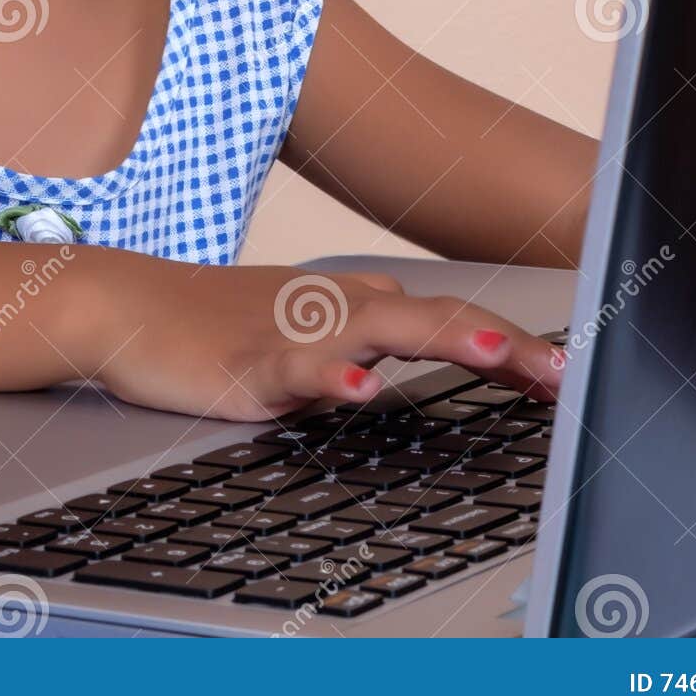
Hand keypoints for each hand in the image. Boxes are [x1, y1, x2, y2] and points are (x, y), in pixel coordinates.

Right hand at [92, 257, 566, 421]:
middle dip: (506, 343)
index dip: (513, 343)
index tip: (570, 373)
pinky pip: (297, 370)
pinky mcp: (248, 365)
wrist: (125, 305)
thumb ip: (364, 347)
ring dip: (445, 336)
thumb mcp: (304, 334)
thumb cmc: (214, 325)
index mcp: (354, 303)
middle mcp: (336, 308)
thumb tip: (424, 362)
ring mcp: (294, 333)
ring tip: (499, 351)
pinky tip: (359, 392)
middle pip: (434, 316)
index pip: (449, 318)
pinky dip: (331, 377)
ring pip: (382, 329)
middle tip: (566, 373)